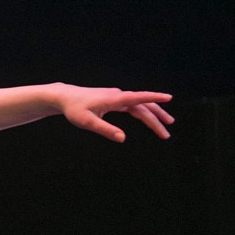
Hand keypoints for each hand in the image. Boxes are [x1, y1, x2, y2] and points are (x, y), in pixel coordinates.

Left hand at [56, 85, 173, 141]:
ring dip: (153, 115)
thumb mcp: (87, 122)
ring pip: (140, 106)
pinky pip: (133, 106)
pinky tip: (149, 118)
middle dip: (156, 119)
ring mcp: (117, 97)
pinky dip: (143, 113)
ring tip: (166, 125)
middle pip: (143, 106)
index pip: (138, 98)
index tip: (169, 98)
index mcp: (114, 99)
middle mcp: (118, 96)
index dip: (154, 98)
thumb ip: (105, 129)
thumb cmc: (74, 109)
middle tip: (166, 133)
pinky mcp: (114, 100)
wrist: (65, 97)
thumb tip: (123, 138)